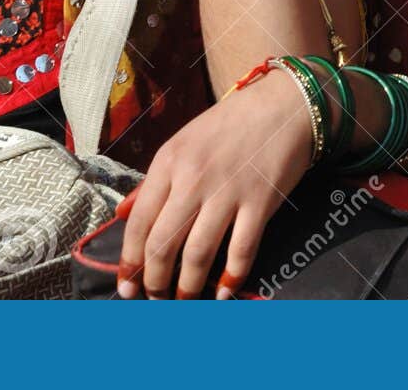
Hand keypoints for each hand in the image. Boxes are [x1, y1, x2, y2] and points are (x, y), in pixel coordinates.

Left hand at [118, 67, 313, 298]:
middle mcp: (193, 178)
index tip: (126, 286)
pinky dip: (231, 277)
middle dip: (154, 280)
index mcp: (169, 161)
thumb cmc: (231, 124)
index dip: (129, 261)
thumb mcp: (183, 142)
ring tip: (183, 300)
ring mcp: (228, 191)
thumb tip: (123, 215)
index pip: (139, 221)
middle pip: (163, 243)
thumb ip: (154, 180)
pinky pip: (241, 249)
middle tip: (154, 299)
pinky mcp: (260, 202)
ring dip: (187, 286)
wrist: (284, 105)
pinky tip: (224, 293)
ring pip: (198, 252)